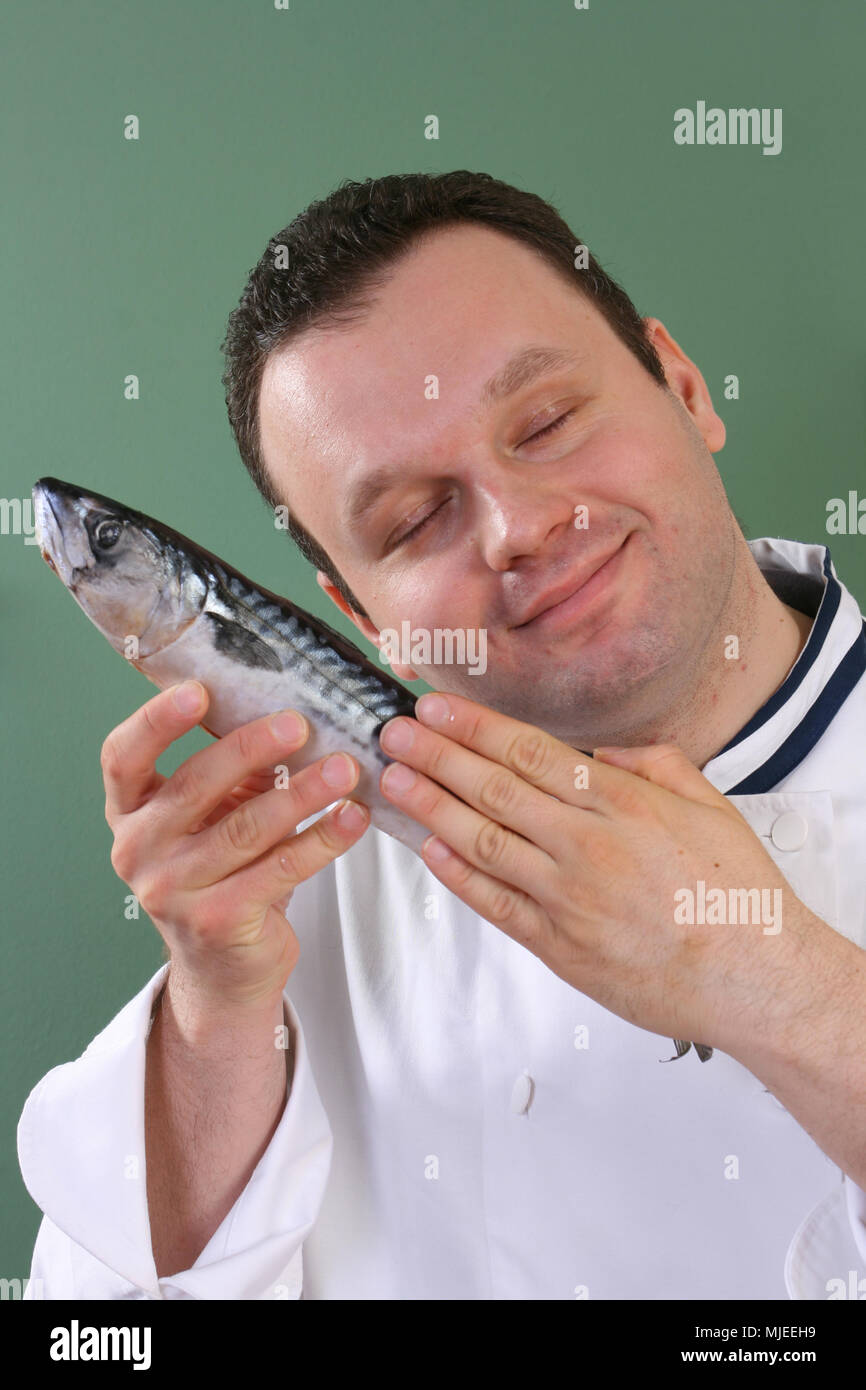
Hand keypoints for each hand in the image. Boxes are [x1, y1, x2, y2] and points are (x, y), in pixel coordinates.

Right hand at [102, 680, 368, 1006]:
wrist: (223, 968)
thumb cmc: (222, 872)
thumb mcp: (215, 817)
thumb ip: (236, 774)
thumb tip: (291, 719)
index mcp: (128, 813)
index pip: (123, 758)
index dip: (156, 721)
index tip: (198, 690)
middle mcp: (138, 851)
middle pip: (194, 786)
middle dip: (251, 748)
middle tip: (299, 724)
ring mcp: (173, 892)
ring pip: (247, 829)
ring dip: (303, 793)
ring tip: (345, 768)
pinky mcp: (219, 922)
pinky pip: (281, 869)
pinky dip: (324, 839)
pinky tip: (354, 817)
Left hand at [378, 692, 810, 1055]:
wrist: (755, 979)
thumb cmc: (737, 897)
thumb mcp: (711, 807)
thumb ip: (657, 766)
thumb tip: (606, 749)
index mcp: (622, 804)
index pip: (530, 753)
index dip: (475, 728)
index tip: (437, 709)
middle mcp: (586, 845)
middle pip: (494, 789)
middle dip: (437, 756)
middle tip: (394, 733)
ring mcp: (567, 898)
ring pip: (483, 842)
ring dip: (432, 808)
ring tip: (394, 780)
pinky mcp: (559, 947)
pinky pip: (495, 904)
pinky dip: (458, 876)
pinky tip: (430, 850)